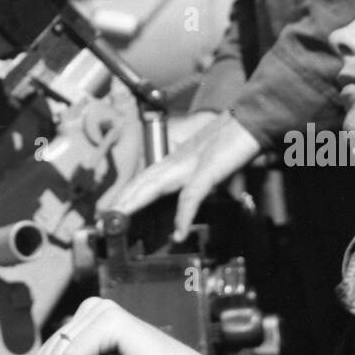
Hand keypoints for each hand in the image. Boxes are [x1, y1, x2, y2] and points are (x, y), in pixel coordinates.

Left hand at [111, 111, 261, 239]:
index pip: (145, 178)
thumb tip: (194, 198)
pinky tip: (179, 233)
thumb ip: (199, 181)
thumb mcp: (212, 166)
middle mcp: (178, 160)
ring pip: (154, 185)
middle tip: (103, 219)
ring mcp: (191, 164)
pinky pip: (191, 195)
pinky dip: (183, 215)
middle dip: (122, 201)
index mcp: (177, 160)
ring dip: (134, 203)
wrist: (252, 121)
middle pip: (142, 182)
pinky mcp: (208, 170)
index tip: (113, 210)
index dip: (128, 194)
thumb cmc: (234, 140)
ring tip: (118, 218)